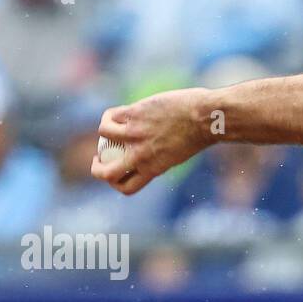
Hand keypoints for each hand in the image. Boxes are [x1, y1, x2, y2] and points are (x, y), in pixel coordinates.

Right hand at [92, 87, 215, 194]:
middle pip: (106, 173)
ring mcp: (135, 135)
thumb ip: (158, 158)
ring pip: (103, 136)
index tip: (116, 171)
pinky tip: (118, 113)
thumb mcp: (176, 155)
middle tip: (100, 157)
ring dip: (103, 133)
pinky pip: (110, 116)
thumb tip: (148, 152)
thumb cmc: (197, 135)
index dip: (115, 183)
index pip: (126, 188)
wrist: (205, 118)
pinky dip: (110, 115)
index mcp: (152, 170)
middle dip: (97, 168)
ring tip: (110, 127)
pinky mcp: (134, 115)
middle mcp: (140, 156)